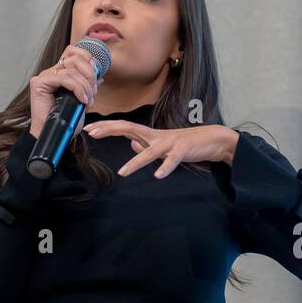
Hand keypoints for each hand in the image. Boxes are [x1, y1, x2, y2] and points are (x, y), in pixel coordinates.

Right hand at [27, 44, 102, 138]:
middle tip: (94, 92)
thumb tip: (100, 75)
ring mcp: (44, 76)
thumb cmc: (67, 120)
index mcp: (60, 72)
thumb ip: (88, 86)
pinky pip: (65, 79)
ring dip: (86, 87)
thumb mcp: (83, 100)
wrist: (55, 135)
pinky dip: (78, 89)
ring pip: (72, 71)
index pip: (73, 52)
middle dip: (90, 74)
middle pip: (75, 58)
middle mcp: (51, 72)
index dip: (88, 58)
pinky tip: (82, 101)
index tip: (98, 74)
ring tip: (88, 101)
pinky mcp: (39, 83)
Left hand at [84, 120, 239, 177]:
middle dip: (110, 130)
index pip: (125, 127)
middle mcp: (157, 136)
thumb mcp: (163, 146)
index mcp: (151, 135)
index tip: (89, 128)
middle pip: (130, 129)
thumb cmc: (187, 143)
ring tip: (123, 173)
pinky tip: (159, 175)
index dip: (107, 127)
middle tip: (92, 132)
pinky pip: (173, 160)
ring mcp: (170, 142)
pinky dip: (166, 167)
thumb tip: (131, 144)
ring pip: (150, 151)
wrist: (212, 140)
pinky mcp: (183, 150)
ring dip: (136, 162)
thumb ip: (146, 145)